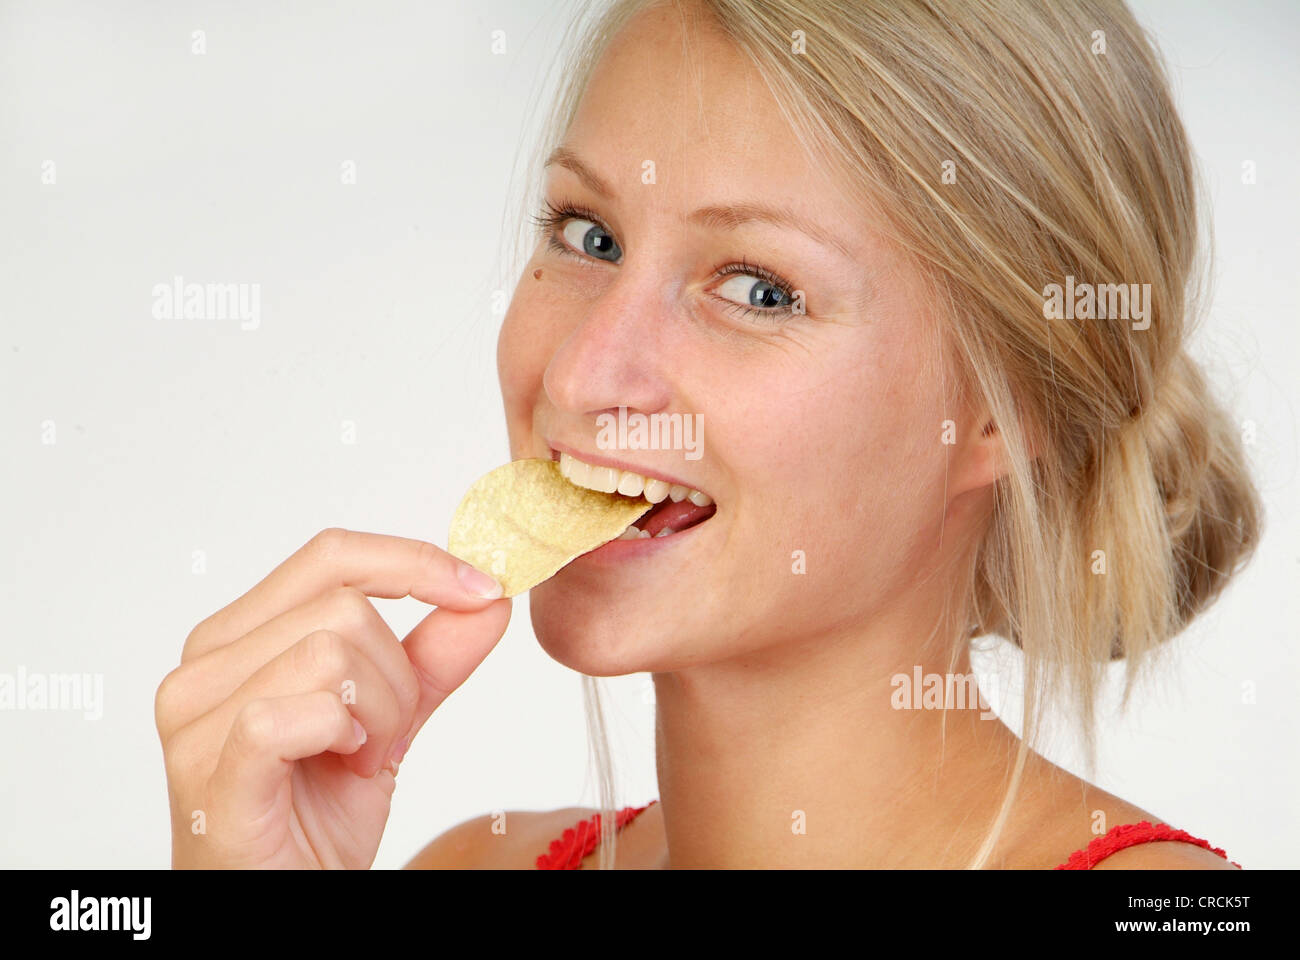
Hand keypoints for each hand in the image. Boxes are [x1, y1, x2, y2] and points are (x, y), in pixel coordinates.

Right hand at [154, 528, 509, 867]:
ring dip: (379, 715)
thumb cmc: (312, 818)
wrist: (281, 901)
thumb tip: (487, 598)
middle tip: (384, 736)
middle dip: (397, 675)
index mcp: (238, 636)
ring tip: (359, 760)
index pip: (332, 555)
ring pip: (330, 652)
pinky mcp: (210, 767)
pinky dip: (346, 736)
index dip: (415, 562)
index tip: (482, 587)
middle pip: (344, 605)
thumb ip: (432, 657)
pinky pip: (301, 710)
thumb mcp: (390, 720)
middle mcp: (204, 663)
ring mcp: (196, 715)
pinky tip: (342, 768)